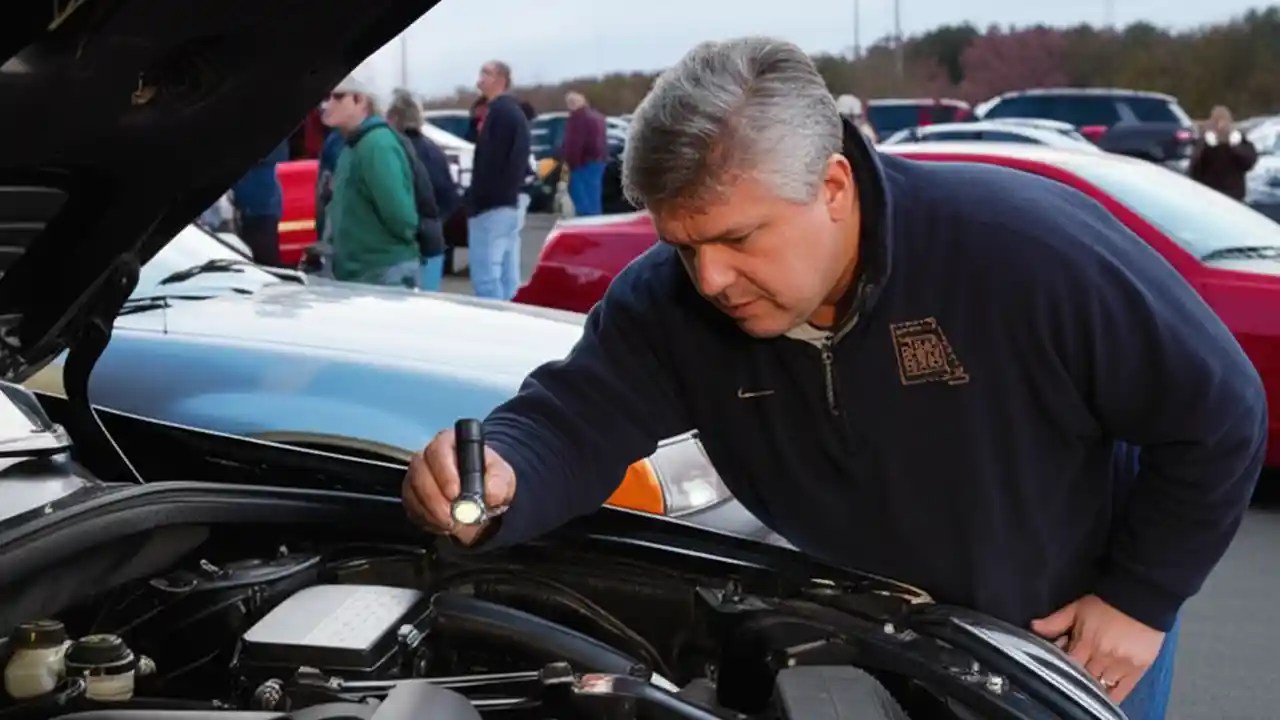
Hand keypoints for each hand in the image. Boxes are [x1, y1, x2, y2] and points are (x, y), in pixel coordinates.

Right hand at [401, 428, 516, 545]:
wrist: (483, 494)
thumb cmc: (489, 478)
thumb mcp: (502, 476)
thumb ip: (498, 482)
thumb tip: (489, 495)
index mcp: (451, 442)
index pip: (439, 450)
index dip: (445, 472)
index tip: (456, 494)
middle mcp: (428, 455)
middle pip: (419, 471)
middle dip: (434, 497)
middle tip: (452, 516)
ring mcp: (417, 475)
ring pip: (412, 491)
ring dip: (430, 511)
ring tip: (451, 524)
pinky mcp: (412, 494)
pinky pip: (411, 507)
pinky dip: (426, 519)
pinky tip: (443, 525)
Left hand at [1031, 594, 1164, 703]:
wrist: (1141, 599)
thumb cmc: (1105, 604)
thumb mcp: (1077, 609)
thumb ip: (1055, 622)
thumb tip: (1033, 627)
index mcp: (1086, 642)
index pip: (1067, 665)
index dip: (1060, 668)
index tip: (1055, 668)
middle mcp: (1104, 657)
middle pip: (1084, 678)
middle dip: (1075, 678)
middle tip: (1070, 676)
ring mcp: (1122, 666)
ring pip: (1101, 687)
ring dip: (1092, 686)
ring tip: (1085, 685)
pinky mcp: (1138, 671)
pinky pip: (1122, 692)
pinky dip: (1111, 696)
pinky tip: (1102, 697)